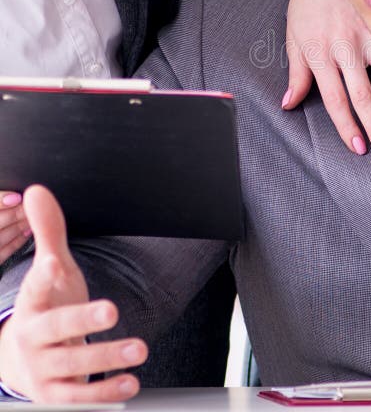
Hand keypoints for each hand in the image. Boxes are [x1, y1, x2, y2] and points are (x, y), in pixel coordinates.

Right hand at [0, 186, 146, 402]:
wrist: (19, 362)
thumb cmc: (45, 307)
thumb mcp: (49, 271)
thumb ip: (49, 233)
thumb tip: (38, 190)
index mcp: (32, 304)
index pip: (35, 287)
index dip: (44, 275)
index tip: (54, 264)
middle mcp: (33, 338)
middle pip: (56, 328)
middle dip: (83, 320)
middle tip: (112, 310)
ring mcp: (43, 370)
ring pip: (72, 366)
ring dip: (105, 359)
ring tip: (140, 348)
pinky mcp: (56, 397)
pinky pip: (79, 400)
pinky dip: (104, 396)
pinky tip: (131, 384)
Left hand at [286, 0, 370, 159]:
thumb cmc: (308, 1)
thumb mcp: (294, 36)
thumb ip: (297, 72)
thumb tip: (290, 103)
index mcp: (319, 51)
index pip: (335, 99)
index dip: (348, 126)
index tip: (358, 147)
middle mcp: (345, 45)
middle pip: (364, 95)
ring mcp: (369, 33)